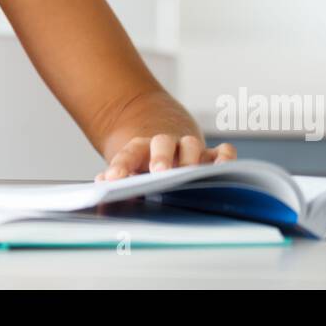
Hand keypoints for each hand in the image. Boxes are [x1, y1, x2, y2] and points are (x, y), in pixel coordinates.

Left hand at [95, 134, 235, 181]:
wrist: (167, 145)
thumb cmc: (147, 163)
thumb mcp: (131, 169)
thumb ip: (120, 175)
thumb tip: (102, 183)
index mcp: (142, 149)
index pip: (129, 153)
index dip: (120, 165)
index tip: (112, 179)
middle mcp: (167, 145)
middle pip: (163, 143)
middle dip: (161, 156)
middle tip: (159, 172)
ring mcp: (189, 149)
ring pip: (191, 144)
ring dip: (190, 158)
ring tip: (189, 173)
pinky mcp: (211, 157)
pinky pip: (221, 152)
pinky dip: (224, 157)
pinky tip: (222, 168)